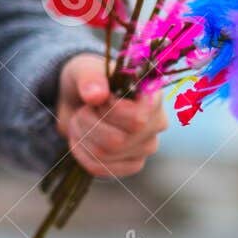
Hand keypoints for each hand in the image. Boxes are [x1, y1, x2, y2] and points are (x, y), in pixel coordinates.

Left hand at [55, 53, 167, 177]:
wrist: (80, 100)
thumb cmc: (88, 81)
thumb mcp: (83, 70)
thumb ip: (90, 77)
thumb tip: (96, 95)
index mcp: (153, 97)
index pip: (137, 120)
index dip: (109, 111)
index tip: (97, 98)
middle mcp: (156, 124)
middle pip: (117, 141)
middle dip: (88, 123)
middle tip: (83, 109)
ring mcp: (147, 147)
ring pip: (105, 154)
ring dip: (82, 136)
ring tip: (81, 120)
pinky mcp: (133, 164)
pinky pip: (100, 168)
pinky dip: (82, 152)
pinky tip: (83, 138)